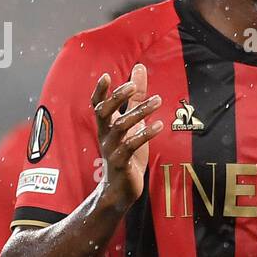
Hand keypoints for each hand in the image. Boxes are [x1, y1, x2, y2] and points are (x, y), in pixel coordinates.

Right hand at [91, 63, 161, 210]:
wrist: (121, 188)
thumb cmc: (127, 152)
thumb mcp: (133, 122)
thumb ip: (136, 97)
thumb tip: (139, 68)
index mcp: (106, 126)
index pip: (97, 105)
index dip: (100, 91)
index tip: (106, 75)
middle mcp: (105, 135)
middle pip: (104, 112)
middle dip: (117, 98)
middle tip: (133, 86)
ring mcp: (112, 149)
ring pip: (121, 127)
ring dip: (140, 112)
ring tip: (158, 100)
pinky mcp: (121, 162)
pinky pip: (131, 145)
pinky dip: (145, 134)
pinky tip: (159, 125)